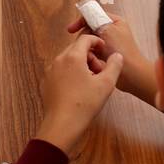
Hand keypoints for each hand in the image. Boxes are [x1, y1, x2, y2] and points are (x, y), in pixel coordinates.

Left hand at [35, 34, 122, 154]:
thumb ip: (114, 65)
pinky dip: (70, 74)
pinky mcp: (46, 83)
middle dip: (89, 56)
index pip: (85, 39)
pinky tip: (78, 89)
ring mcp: (49, 71)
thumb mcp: (106, 84)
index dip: (97, 41)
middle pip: (75, 49)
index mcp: (72, 57)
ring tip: (90, 81)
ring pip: (67, 60)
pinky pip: (60, 71)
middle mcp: (58, 60)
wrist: (62, 124)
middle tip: (99, 71)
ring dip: (80, 65)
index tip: (104, 51)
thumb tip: (117, 55)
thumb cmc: (85, 103)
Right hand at [65, 13, 158, 106]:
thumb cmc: (122, 51)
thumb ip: (95, 19)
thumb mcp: (107, 30)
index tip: (71, 30)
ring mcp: (108, 44)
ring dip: (87, 48)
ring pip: (89, 42)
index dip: (81, 21)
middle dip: (84, 38)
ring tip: (89, 56)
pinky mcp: (105, 55)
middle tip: (82, 46)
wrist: (131, 74)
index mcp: (114, 22)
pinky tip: (91, 61)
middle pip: (89, 30)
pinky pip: (92, 52)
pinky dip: (90, 56)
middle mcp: (111, 31)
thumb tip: (85, 9)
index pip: (93, 15)